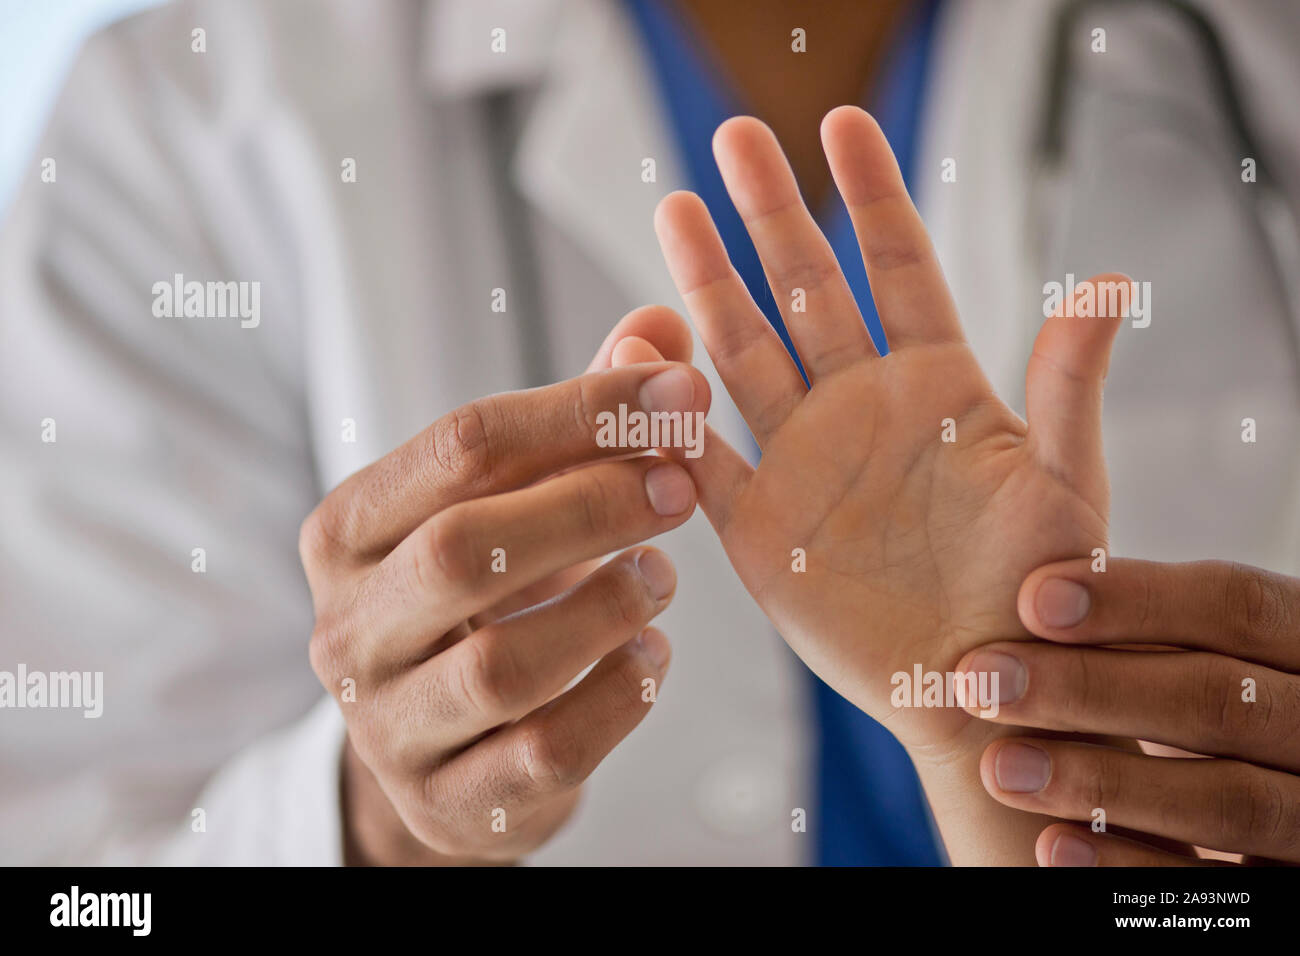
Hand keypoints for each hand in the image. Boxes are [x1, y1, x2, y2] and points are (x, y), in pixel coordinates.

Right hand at [300, 309, 708, 863]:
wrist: (435, 751)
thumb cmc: (481, 599)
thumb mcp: (510, 505)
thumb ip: (581, 422)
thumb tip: (661, 330)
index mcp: (348, 530)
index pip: (462, 445)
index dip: (582, 409)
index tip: (682, 392)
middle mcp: (348, 627)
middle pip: (465, 547)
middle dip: (591, 505)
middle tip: (683, 485)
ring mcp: (388, 726)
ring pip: (503, 663)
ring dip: (608, 607)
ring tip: (664, 577)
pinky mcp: (449, 802)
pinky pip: (545, 752)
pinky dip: (617, 698)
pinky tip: (650, 657)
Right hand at [651, 107, 1127, 861]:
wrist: (982, 691)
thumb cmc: (1044, 594)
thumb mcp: (1066, 483)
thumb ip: (1068, 383)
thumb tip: (1106, 278)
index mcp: (936, 387)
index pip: (896, 267)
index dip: (869, 194)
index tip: (842, 122)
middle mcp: (859, 411)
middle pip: (804, 291)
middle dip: (769, 213)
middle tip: (732, 136)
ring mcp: (802, 466)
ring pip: (742, 356)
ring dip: (707, 287)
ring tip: (674, 211)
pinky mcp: (759, 532)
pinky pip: (703, 465)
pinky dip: (670, 421)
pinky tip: (643, 364)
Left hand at [959, 557, 1299, 865]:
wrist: (1294, 804)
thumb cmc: (1229, 707)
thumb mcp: (1223, 651)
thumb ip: (1157, 616)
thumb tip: (1039, 571)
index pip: (1239, 605)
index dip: (1134, 599)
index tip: (1030, 598)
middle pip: (1221, 700)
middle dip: (1090, 687)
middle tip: (980, 680)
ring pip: (1231, 800)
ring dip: (1101, 780)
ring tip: (999, 766)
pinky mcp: (1296, 893)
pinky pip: (1225, 894)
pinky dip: (1135, 867)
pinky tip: (1053, 844)